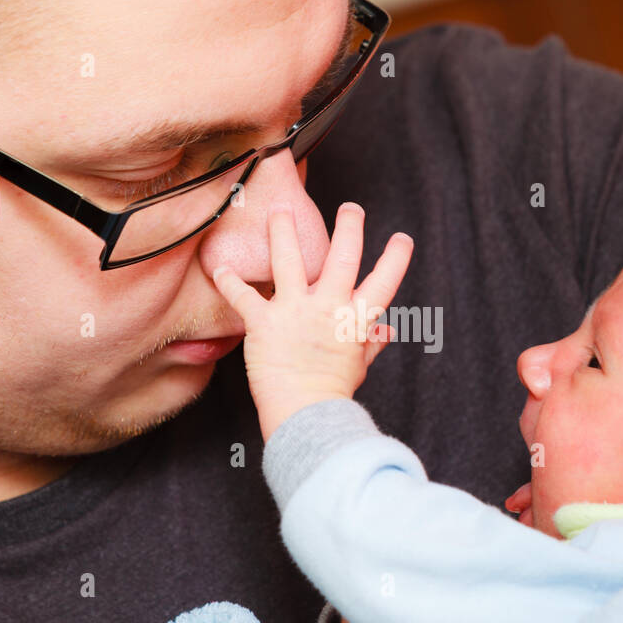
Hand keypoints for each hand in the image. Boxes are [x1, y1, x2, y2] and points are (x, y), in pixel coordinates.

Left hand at [211, 202, 413, 441]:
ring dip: (283, 232)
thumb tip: (386, 329)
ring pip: (289, 260)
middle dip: (349, 227)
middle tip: (351, 207)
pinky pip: (243, 296)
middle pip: (343, 257)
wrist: (305, 414)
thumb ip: (370, 343)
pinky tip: (219, 267)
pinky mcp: (264, 323)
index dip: (396, 258)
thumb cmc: (332, 394)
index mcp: (355, 320)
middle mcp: (328, 307)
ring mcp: (295, 312)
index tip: (403, 238)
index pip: (384, 282)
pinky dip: (229, 281)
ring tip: (280, 210)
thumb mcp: (358, 366)